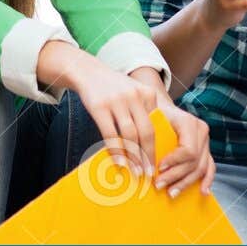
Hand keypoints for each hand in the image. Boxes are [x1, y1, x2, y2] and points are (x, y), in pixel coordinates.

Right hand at [59, 49, 159, 177]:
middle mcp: (134, 96)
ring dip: (134, 157)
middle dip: (148, 155)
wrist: (88, 71)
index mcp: (147, 93)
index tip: (158, 163)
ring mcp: (117, 101)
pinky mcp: (100, 107)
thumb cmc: (113, 88)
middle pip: (146, 132)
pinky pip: (110, 135)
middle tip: (149, 173)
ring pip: (130, 135)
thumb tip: (149, 144)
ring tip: (136, 172)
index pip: (156, 125)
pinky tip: (119, 163)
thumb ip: (143, 111)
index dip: (157, 146)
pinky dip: (116, 151)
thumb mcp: (134, 92)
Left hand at [151, 96, 215, 197]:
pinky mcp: (205, 150)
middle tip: (158, 185)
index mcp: (189, 122)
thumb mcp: (150, 118)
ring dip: (186, 183)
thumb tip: (139, 155)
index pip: (188, 150)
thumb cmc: (154, 112)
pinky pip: (210, 167)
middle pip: (194, 162)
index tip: (158, 168)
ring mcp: (205, 141)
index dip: (174, 162)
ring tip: (171, 193)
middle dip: (176, 176)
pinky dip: (207, 180)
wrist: (161, 106)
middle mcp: (201, 131)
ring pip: (200, 168)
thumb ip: (148, 134)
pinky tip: (203, 191)